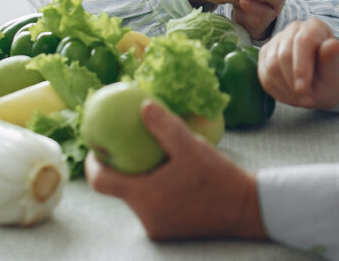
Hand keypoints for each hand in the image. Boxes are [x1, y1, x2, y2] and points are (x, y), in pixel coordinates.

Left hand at [85, 100, 267, 240]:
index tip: (96, 146)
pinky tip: (168, 175)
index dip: (93, 163)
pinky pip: (151, 208)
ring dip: (139, 180)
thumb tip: (143, 106)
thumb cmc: (218, 177)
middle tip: (126, 146)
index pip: (101, 181)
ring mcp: (157, 228)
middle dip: (119, 168)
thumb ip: (165, 126)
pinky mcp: (168, 232)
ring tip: (152, 157)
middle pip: (118, 190)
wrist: (246, 209)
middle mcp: (146, 217)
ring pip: (136, 199)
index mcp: (145, 196)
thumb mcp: (191, 145)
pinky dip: (154, 192)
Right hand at [258, 19, 338, 109]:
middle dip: (292, 82)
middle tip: (306, 99)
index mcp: (315, 28)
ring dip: (285, 88)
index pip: (303, 41)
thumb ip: (332, 60)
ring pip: (272, 65)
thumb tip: (333, 44)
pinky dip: (276, 89)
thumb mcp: (336, 74)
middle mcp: (295, 28)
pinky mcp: (266, 53)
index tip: (303, 89)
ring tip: (300, 98)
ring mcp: (277, 39)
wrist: (320, 85)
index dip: (301, 67)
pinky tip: (289, 94)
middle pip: (284, 55)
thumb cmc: (330, 78)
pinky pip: (264, 73)